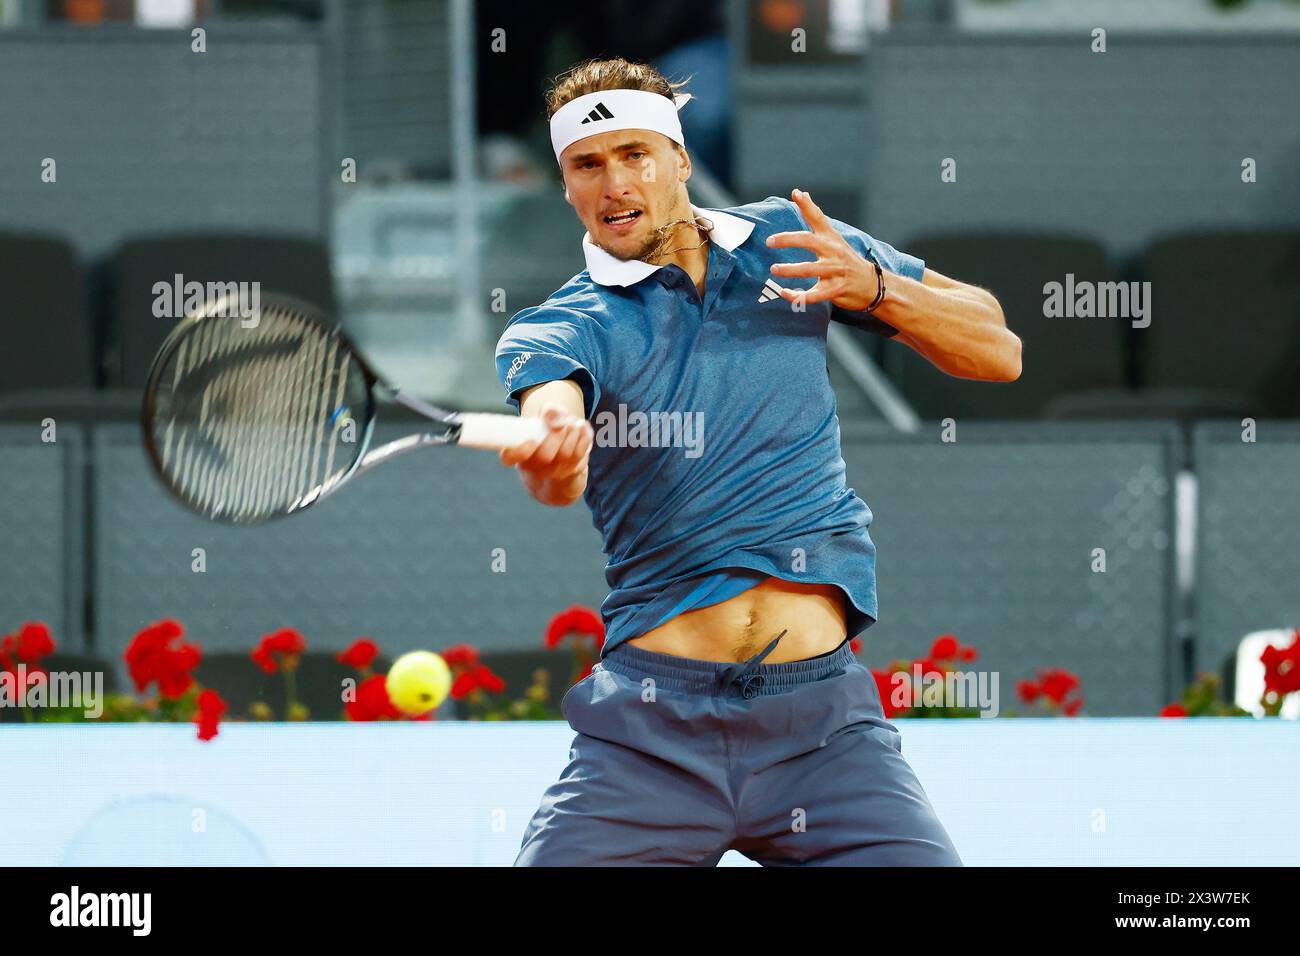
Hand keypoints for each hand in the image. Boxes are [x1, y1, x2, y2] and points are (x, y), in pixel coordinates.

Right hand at [499, 405, 592, 486]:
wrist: (562, 463)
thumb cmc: (549, 436)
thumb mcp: (546, 420)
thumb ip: (549, 412)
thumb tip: (554, 416)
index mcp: (519, 455)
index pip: (509, 458)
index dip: (520, 451)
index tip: (531, 441)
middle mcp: (534, 468)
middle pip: (544, 455)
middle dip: (556, 435)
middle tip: (564, 423)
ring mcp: (555, 472)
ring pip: (565, 455)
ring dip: (572, 434)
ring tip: (574, 423)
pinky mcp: (573, 472)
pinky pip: (580, 456)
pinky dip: (584, 438)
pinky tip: (583, 428)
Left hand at [765, 188, 880, 310]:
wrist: (872, 284)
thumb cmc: (847, 259)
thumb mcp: (834, 237)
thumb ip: (815, 218)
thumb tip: (801, 193)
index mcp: (831, 238)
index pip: (818, 218)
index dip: (807, 205)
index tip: (796, 193)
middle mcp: (833, 252)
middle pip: (809, 241)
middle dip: (788, 240)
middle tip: (769, 241)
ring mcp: (835, 271)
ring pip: (808, 270)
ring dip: (789, 270)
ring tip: (774, 269)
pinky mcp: (835, 289)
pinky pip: (813, 295)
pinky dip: (797, 296)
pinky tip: (784, 293)